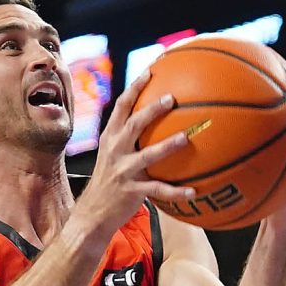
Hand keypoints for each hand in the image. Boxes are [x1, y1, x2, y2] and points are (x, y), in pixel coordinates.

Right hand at [75, 70, 195, 230]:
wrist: (92, 214)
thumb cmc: (109, 182)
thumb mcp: (111, 156)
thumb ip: (128, 139)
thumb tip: (153, 121)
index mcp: (110, 138)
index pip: (122, 106)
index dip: (135, 87)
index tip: (150, 71)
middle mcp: (115, 151)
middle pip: (134, 124)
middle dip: (152, 109)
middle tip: (171, 98)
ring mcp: (123, 172)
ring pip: (147, 156)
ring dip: (167, 146)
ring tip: (185, 138)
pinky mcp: (132, 192)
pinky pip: (158, 191)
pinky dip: (176, 192)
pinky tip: (193, 191)